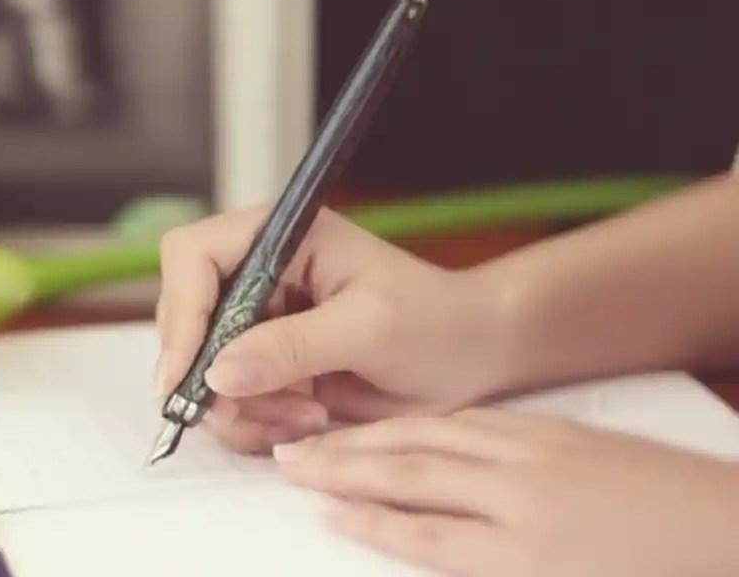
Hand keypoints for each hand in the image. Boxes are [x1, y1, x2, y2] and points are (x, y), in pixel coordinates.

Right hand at [155, 207, 513, 453]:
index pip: (192, 256)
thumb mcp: (369, 328)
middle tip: (257, 410)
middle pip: (185, 321)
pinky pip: (228, 402)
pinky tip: (307, 419)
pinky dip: (256, 423)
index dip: (181, 311)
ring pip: (201, 372)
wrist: (471, 357)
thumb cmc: (435, 321)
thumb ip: (292, 346)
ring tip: (308, 414)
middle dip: (216, 376)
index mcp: (277, 237)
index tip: (188, 374)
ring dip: (244, 408)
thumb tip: (219, 372)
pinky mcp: (264, 367)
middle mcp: (256, 275)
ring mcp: (255, 323)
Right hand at [273, 410, 738, 575]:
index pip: (422, 537)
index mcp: (528, 556)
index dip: (364, 523)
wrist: (734, 529)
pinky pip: (475, 421)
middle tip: (287, 461)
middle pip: (413, 478)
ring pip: (435, 439)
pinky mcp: (561, 432)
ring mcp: (542, 455)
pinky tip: (404, 423)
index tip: (318, 510)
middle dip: (343, 468)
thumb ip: (490, 570)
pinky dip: (427, 421)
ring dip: (371, 437)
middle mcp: (525, 497)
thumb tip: (426, 548)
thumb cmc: (660, 574)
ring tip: (325, 435)